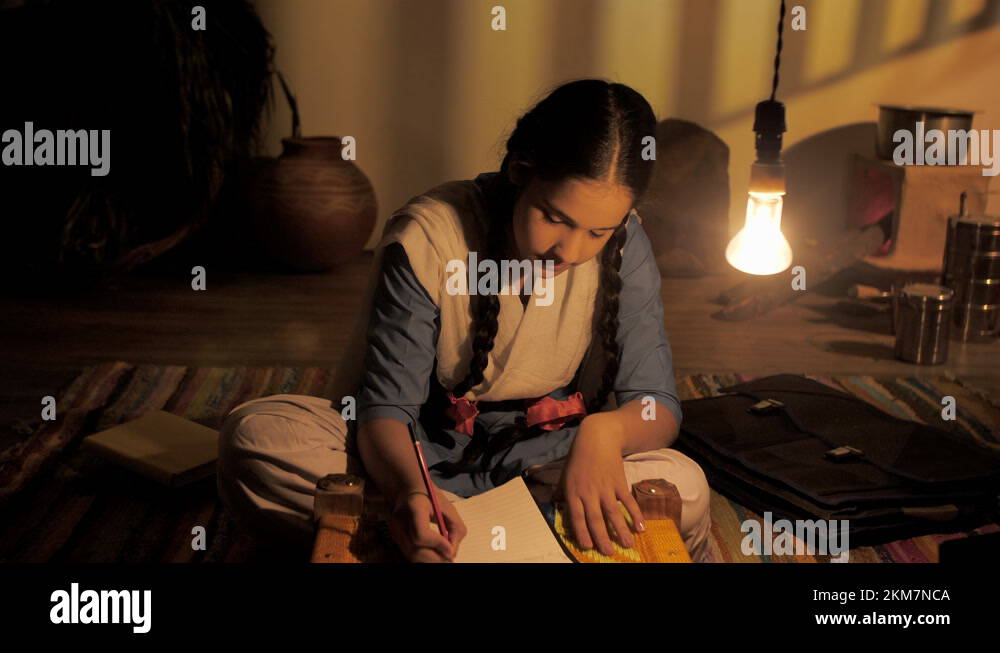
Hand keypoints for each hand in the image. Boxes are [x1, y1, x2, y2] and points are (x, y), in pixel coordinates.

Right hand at [387, 487, 467, 562]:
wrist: (408, 488)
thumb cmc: (429, 496)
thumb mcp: (448, 507)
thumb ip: (455, 529)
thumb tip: (452, 552)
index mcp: (413, 506)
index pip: (421, 534)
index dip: (437, 544)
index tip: (451, 548)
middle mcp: (399, 520)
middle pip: (415, 549)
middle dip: (436, 557)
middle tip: (450, 557)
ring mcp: (394, 530)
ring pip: (412, 555)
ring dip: (431, 559)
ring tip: (444, 556)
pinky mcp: (395, 537)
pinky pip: (410, 553)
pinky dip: (424, 557)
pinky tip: (435, 553)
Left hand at [558, 415, 645, 555]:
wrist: (597, 438)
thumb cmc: (578, 458)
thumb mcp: (565, 475)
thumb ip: (560, 492)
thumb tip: (553, 505)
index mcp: (573, 492)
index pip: (577, 516)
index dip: (581, 532)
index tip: (587, 547)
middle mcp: (589, 492)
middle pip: (596, 519)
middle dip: (602, 538)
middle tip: (609, 553)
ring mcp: (605, 488)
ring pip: (613, 512)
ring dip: (621, 530)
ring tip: (628, 546)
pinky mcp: (619, 482)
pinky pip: (628, 501)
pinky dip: (636, 514)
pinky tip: (641, 527)